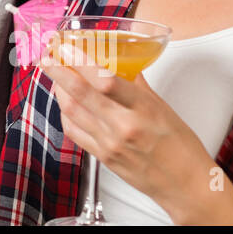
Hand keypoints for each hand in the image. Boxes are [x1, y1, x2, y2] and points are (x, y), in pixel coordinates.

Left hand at [40, 44, 216, 219]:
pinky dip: (65, 113)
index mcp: (143, 108)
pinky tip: (64, 103)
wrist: (186, 186)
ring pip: (72, 111)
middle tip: (47, 56)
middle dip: (58, 71)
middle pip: (80, 93)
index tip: (67, 47)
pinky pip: (74, 131)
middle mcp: (123, 126)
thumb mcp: (163, 107)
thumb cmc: (180, 146)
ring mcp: (110, 143)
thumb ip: (137, 84)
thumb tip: (122, 63)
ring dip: (58, 89)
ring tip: (53, 74)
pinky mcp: (103, 158)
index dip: (81, 62)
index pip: (105, 80)